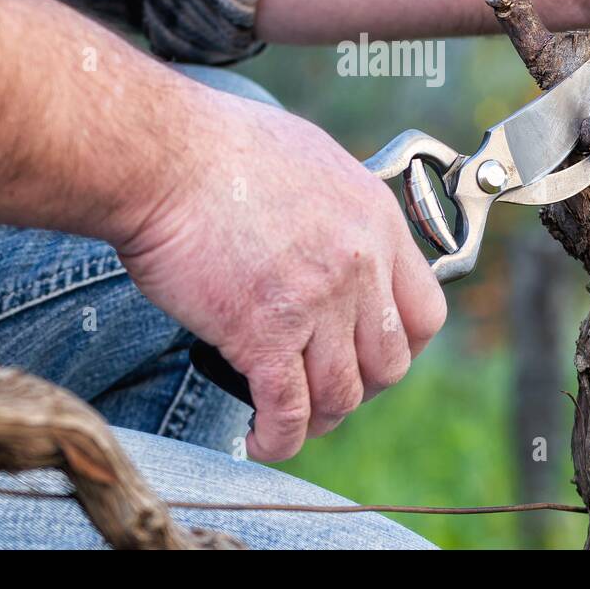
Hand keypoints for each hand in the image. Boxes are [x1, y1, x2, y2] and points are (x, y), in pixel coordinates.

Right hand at [116, 80, 447, 461]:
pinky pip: (289, 411)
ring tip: (288, 419)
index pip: (424, 312)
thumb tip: (332, 236)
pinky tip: (258, 439)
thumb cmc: (217, 149)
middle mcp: (360, 263)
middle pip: (389, 363)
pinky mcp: (265, 333)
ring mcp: (317, 301)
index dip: (400, 346)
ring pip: (342, 394)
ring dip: (318, 419)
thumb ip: (337, 208)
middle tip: (323, 388)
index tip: (369, 356)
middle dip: (358, 387)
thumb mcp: (310, 159)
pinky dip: (276, 438)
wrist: (165, 156)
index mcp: (375, 220)